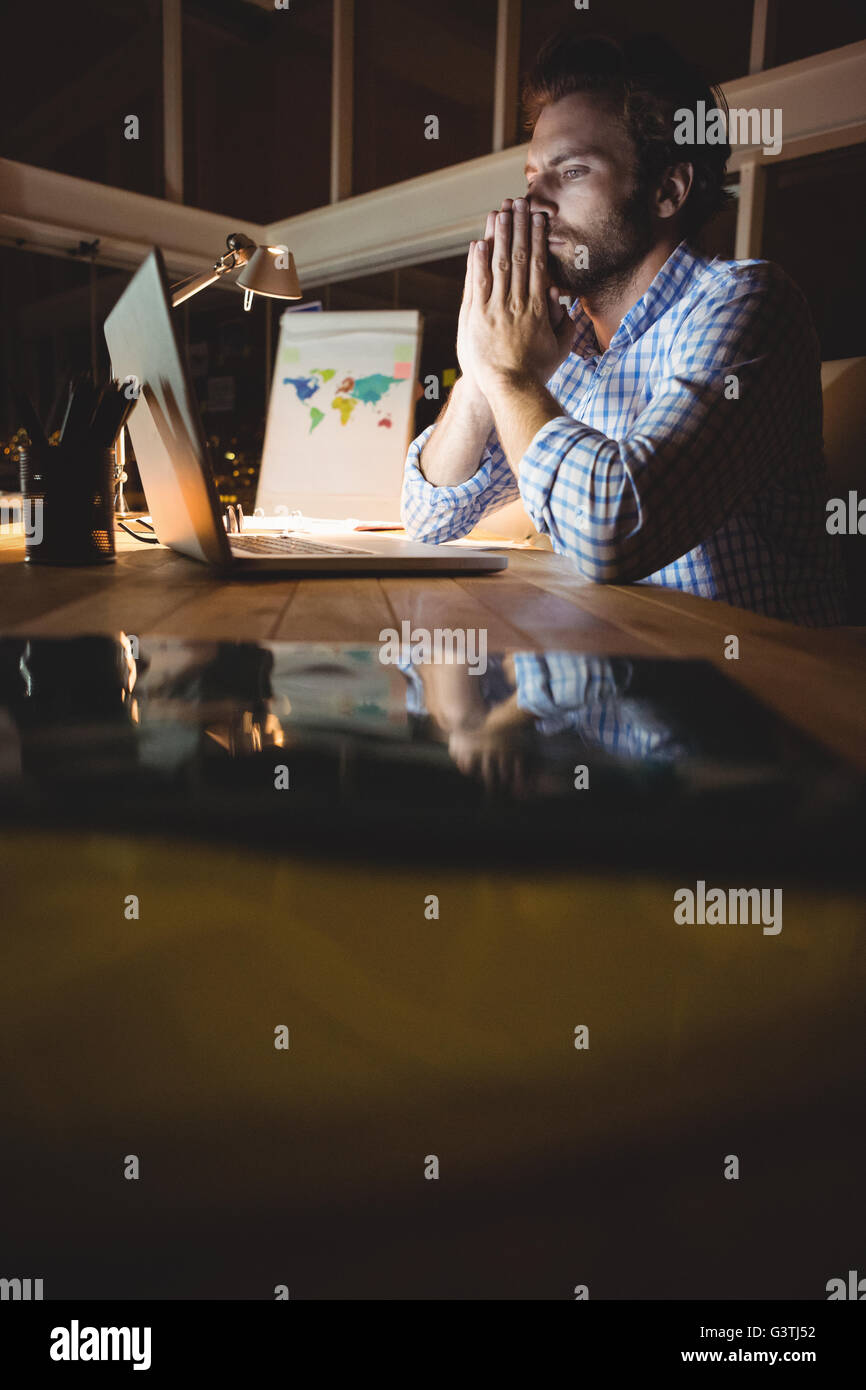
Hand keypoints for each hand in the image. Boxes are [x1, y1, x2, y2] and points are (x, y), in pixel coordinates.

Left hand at [460, 199, 575, 396]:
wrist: (510, 389)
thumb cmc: (536, 371)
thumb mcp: (560, 348)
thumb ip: (565, 322)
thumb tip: (561, 296)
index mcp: (538, 307)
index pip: (537, 264)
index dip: (536, 238)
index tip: (537, 218)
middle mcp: (517, 303)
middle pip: (518, 257)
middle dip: (518, 227)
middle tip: (518, 202)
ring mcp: (495, 309)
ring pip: (497, 265)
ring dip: (498, 236)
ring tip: (499, 212)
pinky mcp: (477, 317)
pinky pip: (478, 284)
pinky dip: (477, 262)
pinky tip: (478, 242)